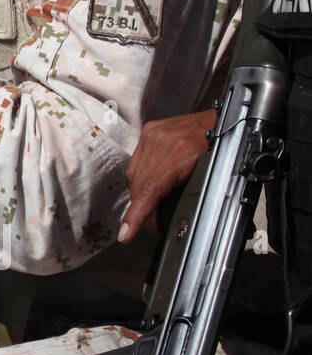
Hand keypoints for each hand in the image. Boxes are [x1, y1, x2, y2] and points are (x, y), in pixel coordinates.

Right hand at [120, 108, 215, 241]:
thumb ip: (189, 196)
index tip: (126, 234)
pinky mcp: (150, 132)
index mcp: (181, 152)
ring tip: (151, 210)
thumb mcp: (213, 175)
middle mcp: (162, 141)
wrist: (226, 120)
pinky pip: (136, 162)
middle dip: (142, 210)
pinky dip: (141, 179)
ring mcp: (153, 134)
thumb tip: (170, 218)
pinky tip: (149, 187)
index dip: (137, 214)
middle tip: (151, 228)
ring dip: (141, 195)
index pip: (150, 189)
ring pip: (135, 175)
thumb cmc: (227, 147)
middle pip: (140, 185)